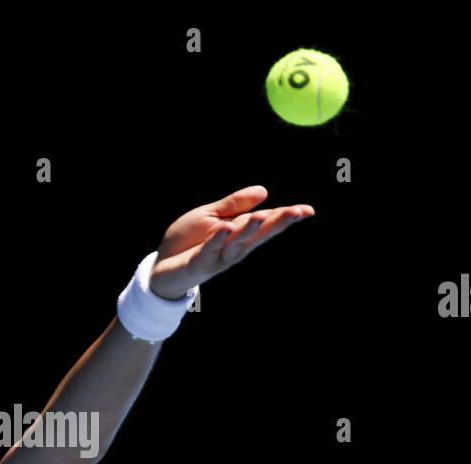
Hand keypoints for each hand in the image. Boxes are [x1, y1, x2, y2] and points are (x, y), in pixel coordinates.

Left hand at [148, 185, 313, 298]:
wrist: (162, 265)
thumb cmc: (189, 240)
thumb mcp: (212, 215)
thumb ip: (235, 205)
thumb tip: (264, 191)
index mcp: (240, 234)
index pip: (267, 223)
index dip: (286, 217)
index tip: (308, 210)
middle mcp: (235, 247)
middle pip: (259, 233)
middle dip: (277, 223)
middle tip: (296, 212)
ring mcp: (218, 257)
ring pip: (237, 242)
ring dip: (249, 229)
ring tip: (261, 216)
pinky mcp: (200, 263)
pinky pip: (210, 250)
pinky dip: (218, 240)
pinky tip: (226, 229)